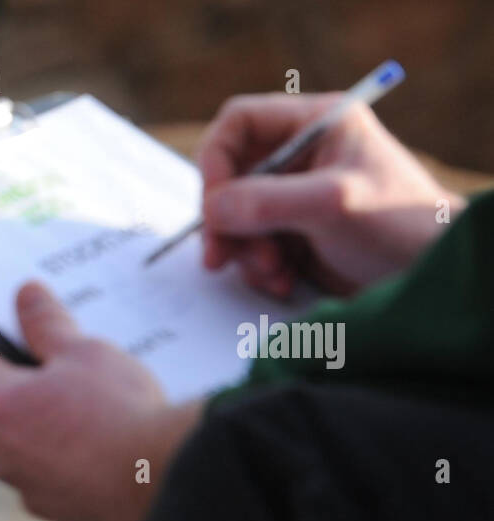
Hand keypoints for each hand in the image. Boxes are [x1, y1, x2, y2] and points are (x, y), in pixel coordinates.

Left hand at [0, 282, 202, 520]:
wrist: (161, 481)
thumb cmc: (117, 409)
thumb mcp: (84, 350)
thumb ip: (48, 323)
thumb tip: (25, 294)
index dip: (26, 352)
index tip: (56, 348)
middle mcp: (1, 458)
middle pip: (17, 413)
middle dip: (46, 397)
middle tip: (90, 383)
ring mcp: (32, 492)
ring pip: (44, 451)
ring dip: (66, 435)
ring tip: (111, 420)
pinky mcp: (65, 518)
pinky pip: (69, 482)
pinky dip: (87, 469)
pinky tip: (121, 456)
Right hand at [198, 92, 465, 296]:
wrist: (428, 272)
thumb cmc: (399, 224)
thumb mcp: (333, 204)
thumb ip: (268, 202)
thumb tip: (212, 210)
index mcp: (314, 124)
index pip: (239, 122)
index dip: (216, 161)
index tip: (215, 205)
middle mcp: (299, 154)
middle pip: (229, 176)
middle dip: (226, 220)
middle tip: (222, 256)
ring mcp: (294, 195)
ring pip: (235, 216)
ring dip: (243, 250)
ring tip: (272, 271)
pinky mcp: (293, 232)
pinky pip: (252, 245)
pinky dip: (258, 267)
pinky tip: (282, 280)